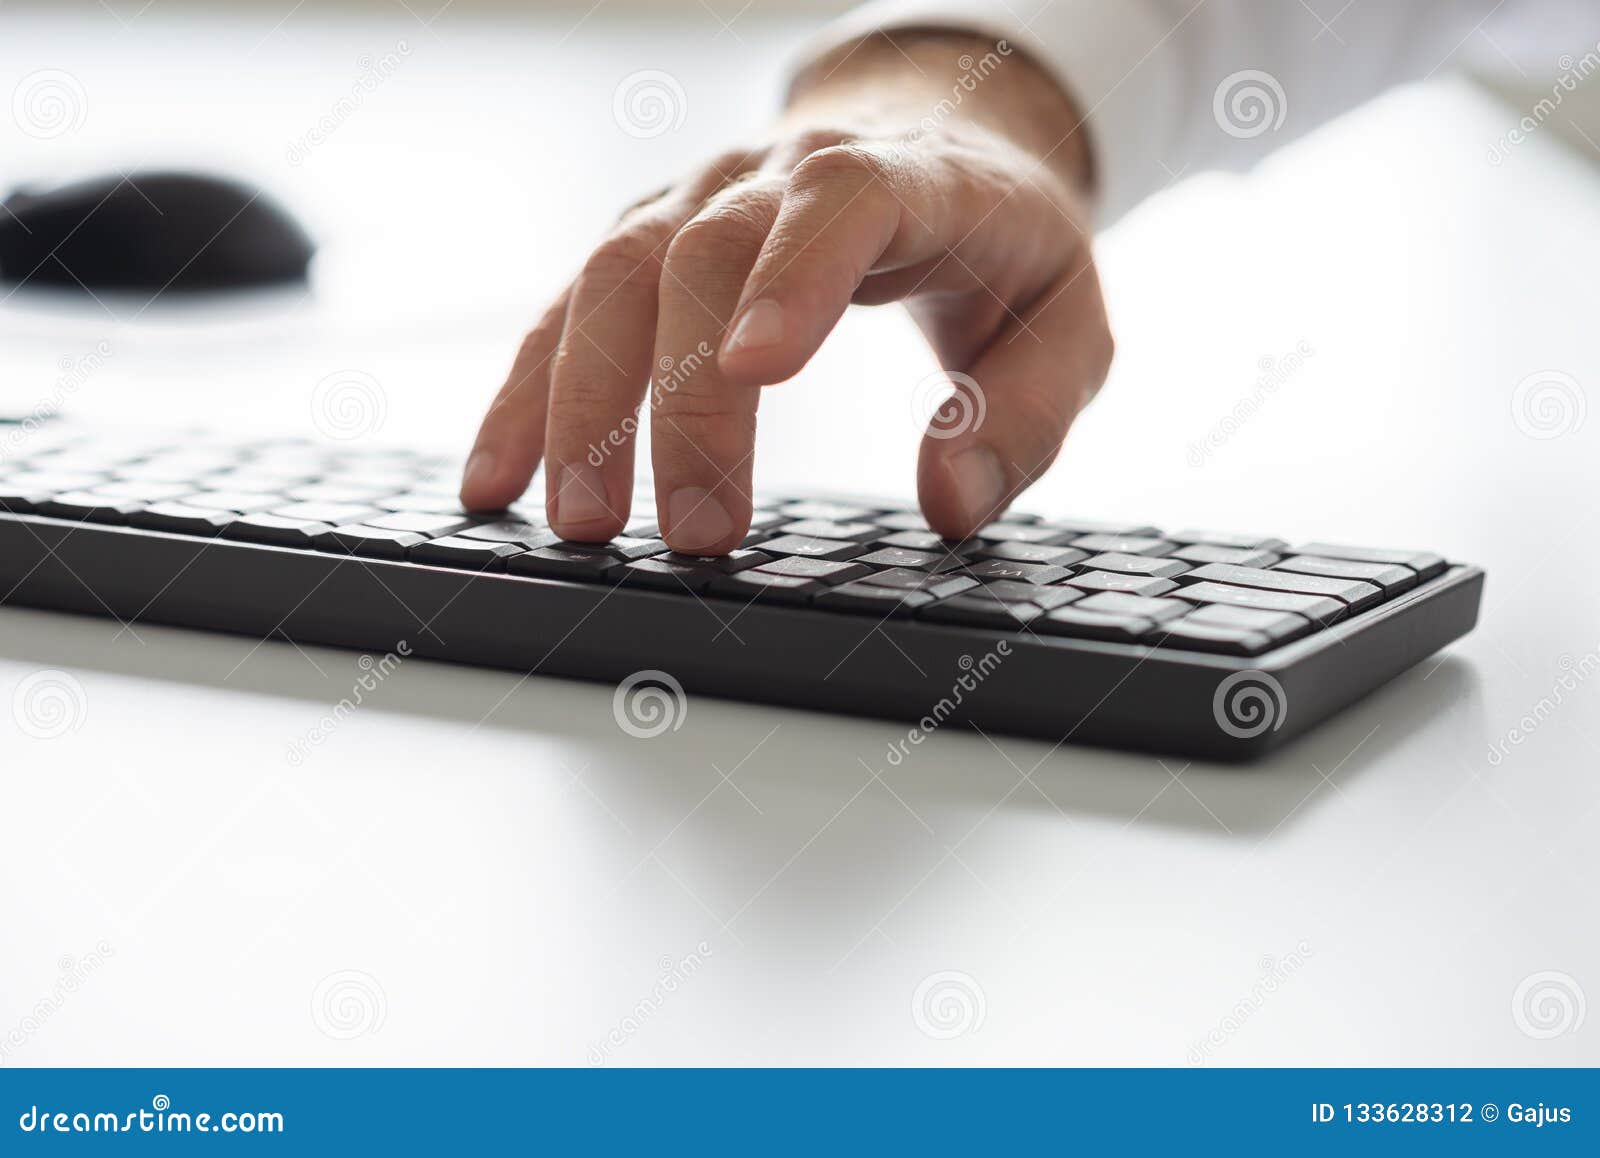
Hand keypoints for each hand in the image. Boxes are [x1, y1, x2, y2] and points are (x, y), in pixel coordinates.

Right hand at [460, 31, 1110, 553]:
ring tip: (581, 524)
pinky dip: (528, 393)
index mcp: (896, 177)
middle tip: (698, 533)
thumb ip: (1026, 411)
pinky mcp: (646, 242)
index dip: (793, 277)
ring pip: (611, 277)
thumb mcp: (1066, 321)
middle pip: (699, 257)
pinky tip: (498, 477)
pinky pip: (568, 308)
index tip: (757, 372)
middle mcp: (774, 176)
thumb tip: (953, 503)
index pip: (837, 203)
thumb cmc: (999, 243)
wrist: (928, 133)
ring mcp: (694, 201)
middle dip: (683, 401)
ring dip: (582, 402)